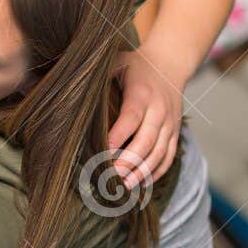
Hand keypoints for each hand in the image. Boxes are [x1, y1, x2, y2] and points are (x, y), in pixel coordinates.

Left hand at [107, 47, 183, 189]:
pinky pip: (169, 155)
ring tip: (125, 186)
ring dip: (143, 171)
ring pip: (160, 152)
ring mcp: (169, 123)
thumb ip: (98, 75)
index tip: (104, 151)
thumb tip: (72, 91)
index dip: (119, 135)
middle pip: (147, 140)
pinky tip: (142, 183)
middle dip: (129, 161)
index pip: (131, 117)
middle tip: (112, 176)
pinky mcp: (175, 132)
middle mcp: (159, 110)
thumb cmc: (134, 65)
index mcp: (142, 93)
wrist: (170, 63)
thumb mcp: (116, 61)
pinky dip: (157, 171)